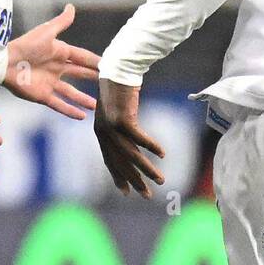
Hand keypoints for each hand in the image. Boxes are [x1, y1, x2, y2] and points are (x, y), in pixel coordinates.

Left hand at [4, 3, 99, 119]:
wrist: (5, 62)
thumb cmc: (26, 45)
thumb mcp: (47, 32)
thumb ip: (61, 22)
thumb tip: (72, 6)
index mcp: (59, 52)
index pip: (82, 57)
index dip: (95, 61)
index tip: (109, 65)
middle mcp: (57, 68)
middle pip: (80, 74)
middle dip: (93, 78)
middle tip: (109, 83)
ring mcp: (50, 83)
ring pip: (72, 92)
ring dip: (84, 99)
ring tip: (98, 106)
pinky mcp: (42, 95)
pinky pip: (59, 104)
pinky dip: (70, 111)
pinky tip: (82, 116)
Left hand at [94, 78, 165, 197]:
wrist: (117, 68)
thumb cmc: (120, 89)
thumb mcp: (120, 113)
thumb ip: (123, 129)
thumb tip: (134, 145)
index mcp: (101, 132)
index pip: (110, 161)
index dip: (118, 177)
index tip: (126, 191)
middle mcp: (103, 132)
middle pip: (120, 163)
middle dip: (134, 180)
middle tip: (147, 195)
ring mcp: (111, 126)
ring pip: (131, 154)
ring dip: (146, 169)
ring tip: (160, 180)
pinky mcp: (122, 118)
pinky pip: (139, 137)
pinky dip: (151, 146)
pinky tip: (162, 154)